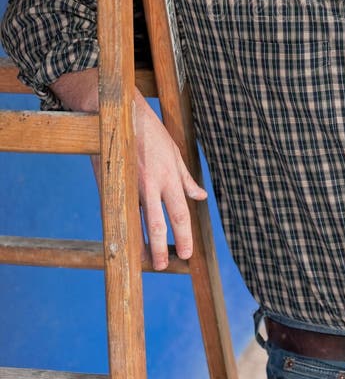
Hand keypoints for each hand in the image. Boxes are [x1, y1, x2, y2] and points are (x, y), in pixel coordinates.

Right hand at [133, 88, 206, 269]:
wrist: (119, 112)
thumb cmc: (150, 132)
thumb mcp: (175, 152)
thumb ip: (186, 178)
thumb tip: (200, 197)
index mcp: (168, 176)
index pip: (179, 213)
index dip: (184, 236)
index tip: (187, 254)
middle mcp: (150, 184)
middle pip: (157, 223)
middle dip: (161, 248)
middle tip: (163, 266)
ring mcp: (129, 184)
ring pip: (135, 221)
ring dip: (140, 243)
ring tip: (144, 261)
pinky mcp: (111, 183)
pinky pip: (118, 210)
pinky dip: (122, 226)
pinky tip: (124, 240)